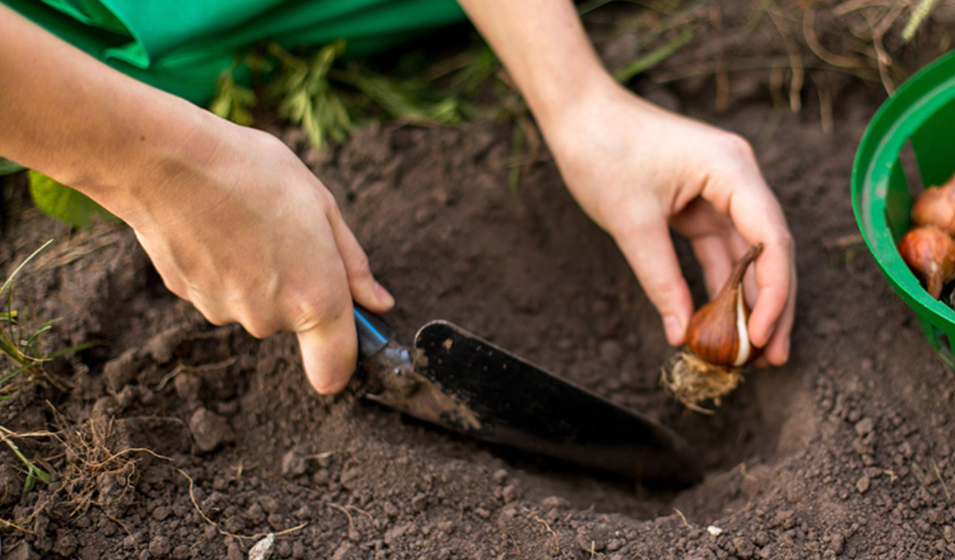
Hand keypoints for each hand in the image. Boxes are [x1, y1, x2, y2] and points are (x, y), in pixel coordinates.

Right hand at [101, 115, 394, 392]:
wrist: (165, 160)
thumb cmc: (253, 173)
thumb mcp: (323, 206)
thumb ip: (353, 265)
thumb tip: (377, 304)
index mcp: (315, 299)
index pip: (334, 370)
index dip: (344, 358)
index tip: (348, 332)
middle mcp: (271, 318)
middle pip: (295, 321)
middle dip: (298, 285)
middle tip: (286, 231)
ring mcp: (226, 312)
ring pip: (256, 302)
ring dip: (258, 273)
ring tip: (246, 220)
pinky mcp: (190, 298)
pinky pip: (221, 289)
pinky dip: (223, 265)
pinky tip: (215, 224)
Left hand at [542, 83, 795, 364]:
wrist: (576, 114)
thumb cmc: (603, 152)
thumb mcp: (632, 223)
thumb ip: (661, 279)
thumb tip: (680, 333)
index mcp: (732, 169)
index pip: (771, 238)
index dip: (775, 293)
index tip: (765, 338)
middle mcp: (737, 178)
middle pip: (768, 250)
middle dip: (771, 305)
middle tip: (772, 358)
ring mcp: (720, 190)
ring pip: (745, 255)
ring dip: (747, 300)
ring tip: (751, 352)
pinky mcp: (699, 202)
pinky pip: (718, 250)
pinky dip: (719, 284)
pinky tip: (721, 321)